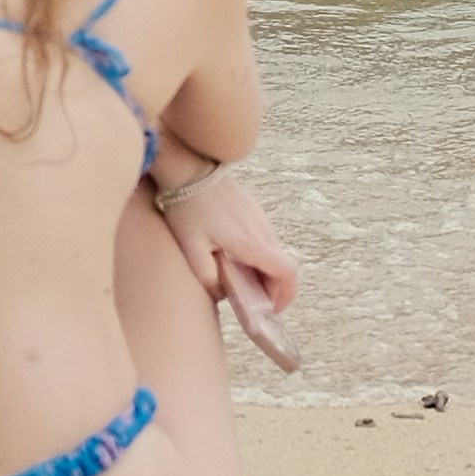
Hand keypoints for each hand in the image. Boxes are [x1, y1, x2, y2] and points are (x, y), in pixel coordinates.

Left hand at [167, 173, 300, 368]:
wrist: (187, 167)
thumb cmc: (187, 207)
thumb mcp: (191, 249)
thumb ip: (208, 279)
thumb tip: (223, 294)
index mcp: (250, 243)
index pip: (287, 273)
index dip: (284, 296)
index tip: (269, 308)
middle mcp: (262, 230)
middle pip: (283, 267)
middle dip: (274, 289)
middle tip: (253, 301)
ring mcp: (260, 217)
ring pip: (275, 253)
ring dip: (265, 272)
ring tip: (240, 280)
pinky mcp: (254, 210)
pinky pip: (265, 239)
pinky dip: (259, 255)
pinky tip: (235, 257)